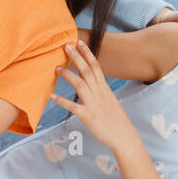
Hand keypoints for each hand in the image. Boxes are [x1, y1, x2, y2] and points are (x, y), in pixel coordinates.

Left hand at [49, 41, 144, 157]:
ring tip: (56, 68)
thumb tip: (91, 82)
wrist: (124, 137)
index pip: (96, 66)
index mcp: (104, 88)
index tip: (79, 42)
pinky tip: (53, 96)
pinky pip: (74, 107)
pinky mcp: (88, 117)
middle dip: (76, 57)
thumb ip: (99, 90)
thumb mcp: (109, 100)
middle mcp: (99, 93)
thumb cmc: (116, 119)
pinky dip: (63, 101)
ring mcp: (94, 104)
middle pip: (87, 71)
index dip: (87, 53)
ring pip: (80, 85)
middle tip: (66, 46)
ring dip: (68, 75)